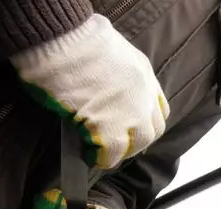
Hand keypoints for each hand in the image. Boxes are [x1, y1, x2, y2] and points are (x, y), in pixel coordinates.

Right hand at [10, 14, 169, 169]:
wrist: (62, 39)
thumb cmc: (75, 39)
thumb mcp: (112, 52)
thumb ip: (119, 75)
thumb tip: (108, 93)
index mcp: (144, 74)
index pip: (159, 111)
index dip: (144, 124)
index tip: (131, 131)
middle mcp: (143, 95)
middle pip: (150, 132)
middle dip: (134, 143)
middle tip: (113, 145)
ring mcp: (130, 112)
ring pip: (135, 145)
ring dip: (118, 152)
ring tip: (99, 151)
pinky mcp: (109, 126)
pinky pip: (110, 154)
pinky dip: (99, 158)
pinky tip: (87, 154)